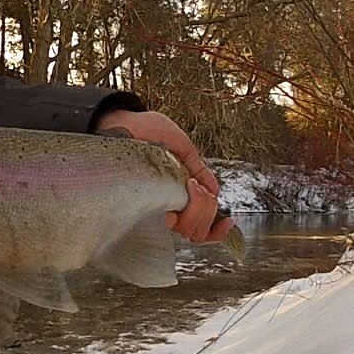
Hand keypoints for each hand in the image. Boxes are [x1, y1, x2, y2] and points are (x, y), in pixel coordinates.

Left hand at [95, 109, 233, 244]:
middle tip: (197, 186)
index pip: (200, 226)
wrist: (125, 123)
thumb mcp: (183, 148)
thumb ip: (199, 170)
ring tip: (191, 184)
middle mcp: (166, 206)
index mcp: (178, 196)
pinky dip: (187, 208)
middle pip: (196, 231)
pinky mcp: (142, 203)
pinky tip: (187, 188)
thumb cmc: (150, 132)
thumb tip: (216, 192)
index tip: (228, 221)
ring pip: (185, 228)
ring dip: (198, 207)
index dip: (217, 230)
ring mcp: (154, 207)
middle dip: (207, 209)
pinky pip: (168, 220)